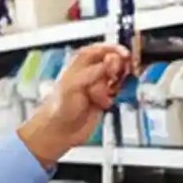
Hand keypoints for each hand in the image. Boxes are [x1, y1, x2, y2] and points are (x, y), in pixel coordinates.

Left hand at [17, 43, 132, 166]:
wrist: (59, 132)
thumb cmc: (58, 109)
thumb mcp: (74, 85)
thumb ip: (94, 71)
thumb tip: (112, 62)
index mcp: (79, 66)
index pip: (99, 50)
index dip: (112, 49)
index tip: (124, 54)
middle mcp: (89, 74)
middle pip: (112, 62)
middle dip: (116, 68)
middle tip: (113, 76)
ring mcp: (97, 87)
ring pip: (116, 78)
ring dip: (114, 86)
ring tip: (103, 95)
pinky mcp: (103, 101)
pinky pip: (116, 94)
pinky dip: (113, 97)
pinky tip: (103, 104)